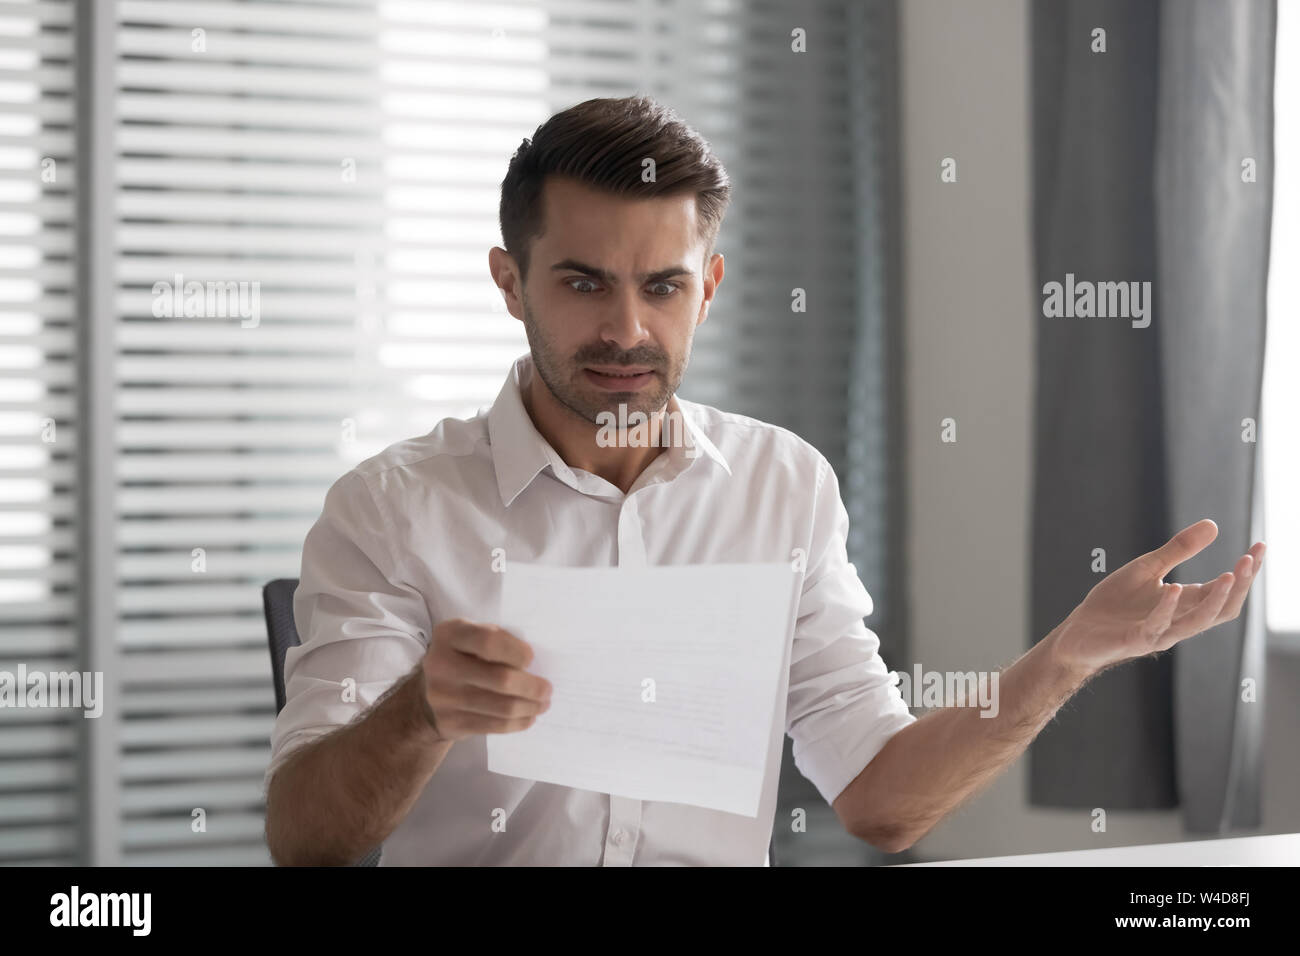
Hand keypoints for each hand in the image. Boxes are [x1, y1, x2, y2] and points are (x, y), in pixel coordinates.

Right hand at [411, 618, 552, 742]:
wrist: (425, 696)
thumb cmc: (462, 658)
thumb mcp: (470, 638)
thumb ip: (496, 640)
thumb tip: (534, 663)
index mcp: (450, 635)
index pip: (489, 642)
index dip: (516, 651)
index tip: (531, 659)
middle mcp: (441, 665)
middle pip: (501, 679)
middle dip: (532, 686)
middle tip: (547, 689)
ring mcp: (444, 697)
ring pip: (502, 707)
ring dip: (530, 707)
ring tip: (542, 704)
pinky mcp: (451, 723)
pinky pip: (495, 726)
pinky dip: (518, 722)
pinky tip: (529, 717)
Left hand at [1051, 519, 1264, 677]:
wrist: (1078, 633)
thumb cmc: (1114, 604)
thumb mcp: (1146, 569)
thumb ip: (1178, 550)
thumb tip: (1214, 525)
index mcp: (1185, 604)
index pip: (1225, 590)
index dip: (1245, 572)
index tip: (1259, 547)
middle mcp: (1179, 621)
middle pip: (1222, 609)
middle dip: (1240, 585)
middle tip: (1250, 559)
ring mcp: (1159, 633)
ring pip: (1197, 622)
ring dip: (1215, 600)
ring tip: (1231, 575)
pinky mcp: (1135, 641)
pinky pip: (1156, 627)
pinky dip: (1166, 608)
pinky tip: (1174, 588)